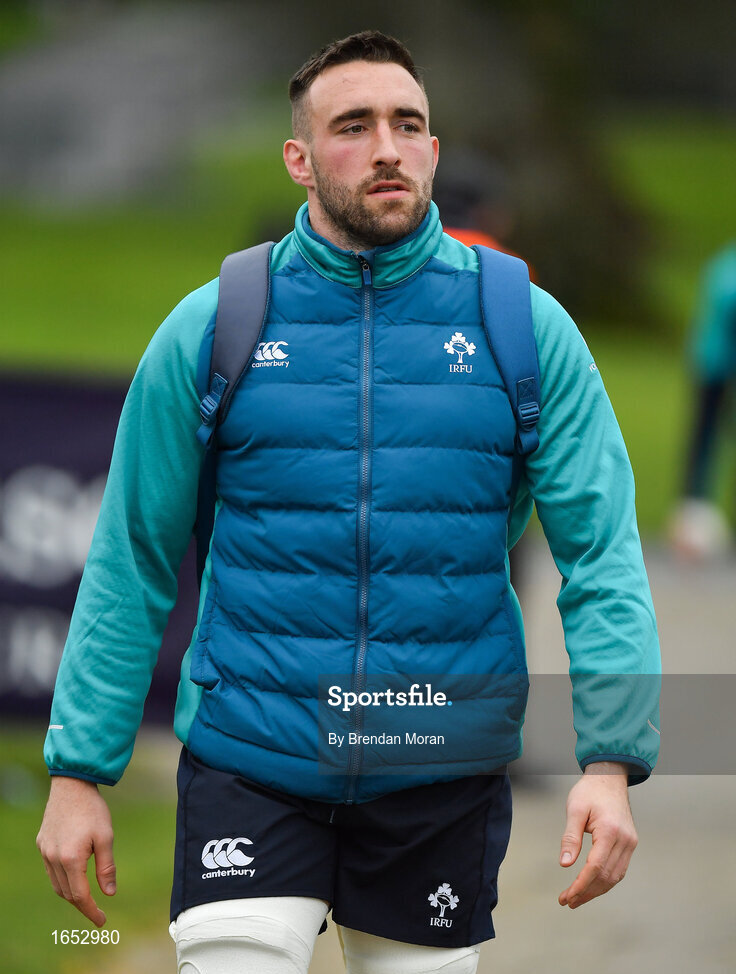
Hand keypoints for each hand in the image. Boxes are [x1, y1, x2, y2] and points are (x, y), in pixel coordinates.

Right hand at [36, 776, 115, 926]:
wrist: (72, 785)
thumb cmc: (93, 810)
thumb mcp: (106, 837)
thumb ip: (106, 867)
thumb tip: (109, 893)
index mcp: (71, 859)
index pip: (80, 895)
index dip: (91, 911)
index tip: (102, 921)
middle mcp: (53, 858)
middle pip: (66, 893)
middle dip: (82, 905)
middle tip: (98, 911)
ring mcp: (45, 851)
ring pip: (56, 884)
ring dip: (71, 893)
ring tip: (87, 897)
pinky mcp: (42, 844)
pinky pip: (51, 870)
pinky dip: (62, 879)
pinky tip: (73, 876)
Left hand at [558, 761, 636, 908]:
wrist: (609, 777)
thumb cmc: (590, 791)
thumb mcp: (575, 810)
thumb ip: (570, 838)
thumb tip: (565, 864)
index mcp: (610, 831)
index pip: (596, 867)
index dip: (581, 885)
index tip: (567, 896)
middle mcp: (625, 840)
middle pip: (606, 876)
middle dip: (587, 892)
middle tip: (568, 901)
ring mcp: (630, 842)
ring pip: (615, 876)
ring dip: (596, 890)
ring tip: (577, 898)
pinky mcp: (629, 843)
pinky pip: (619, 868)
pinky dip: (605, 880)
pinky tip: (592, 885)